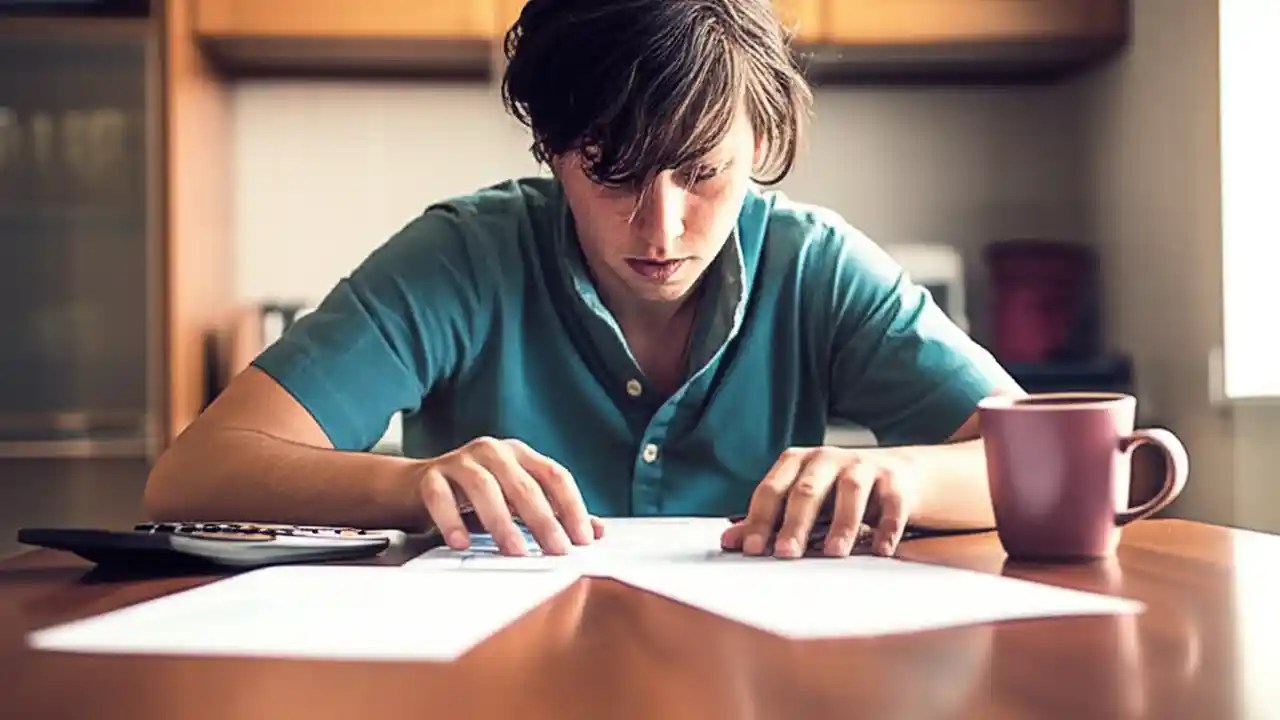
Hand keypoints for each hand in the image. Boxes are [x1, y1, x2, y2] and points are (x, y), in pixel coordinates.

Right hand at [415, 436, 603, 555]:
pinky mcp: (430, 477)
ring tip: (515, 551)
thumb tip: (597, 532)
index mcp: (520, 455)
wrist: (415, 486)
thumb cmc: (474, 495)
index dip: (572, 506)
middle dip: (544, 519)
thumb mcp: (516, 500)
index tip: (583, 538)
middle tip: (556, 550)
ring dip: (502, 522)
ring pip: (485, 487)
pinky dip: (452, 520)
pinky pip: (441, 497)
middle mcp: (493, 451)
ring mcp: (460, 461)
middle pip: (524, 484)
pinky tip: (461, 543)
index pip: (555, 475)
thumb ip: (553, 512)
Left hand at [720, 446, 918, 558]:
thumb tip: (729, 542)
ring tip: (834, 553)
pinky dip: (887, 526)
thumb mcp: (805, 502)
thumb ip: (769, 520)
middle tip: (786, 553)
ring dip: (841, 523)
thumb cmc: (841, 492)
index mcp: (799, 462)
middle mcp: (828, 459)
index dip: (759, 519)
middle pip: (807, 490)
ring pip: (849, 491)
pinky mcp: (897, 481)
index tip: (751, 549)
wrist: (901, 474)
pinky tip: (881, 550)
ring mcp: (864, 466)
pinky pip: (892, 503)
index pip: (772, 490)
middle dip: (795, 523)